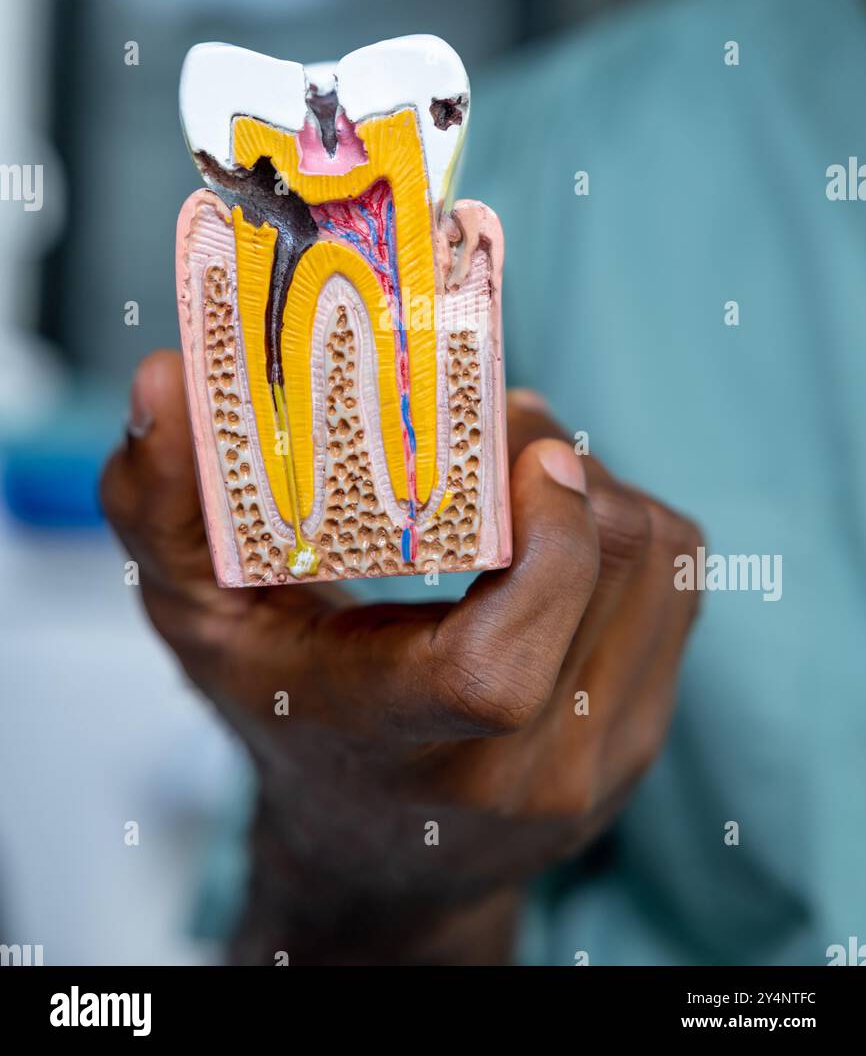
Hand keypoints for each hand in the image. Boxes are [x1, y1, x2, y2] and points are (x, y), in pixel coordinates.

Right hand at [101, 351, 700, 964]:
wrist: (380, 848)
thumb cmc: (285, 715)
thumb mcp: (199, 614)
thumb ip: (165, 504)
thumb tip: (161, 380)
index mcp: (390, 740)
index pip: (497, 671)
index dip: (537, 546)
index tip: (523, 453)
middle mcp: (514, 773)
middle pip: (608, 579)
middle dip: (566, 472)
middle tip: (501, 422)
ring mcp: (596, 762)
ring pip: (664, 568)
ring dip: (599, 491)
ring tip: (524, 474)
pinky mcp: (641, 735)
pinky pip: (679, 590)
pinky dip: (627, 531)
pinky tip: (559, 531)